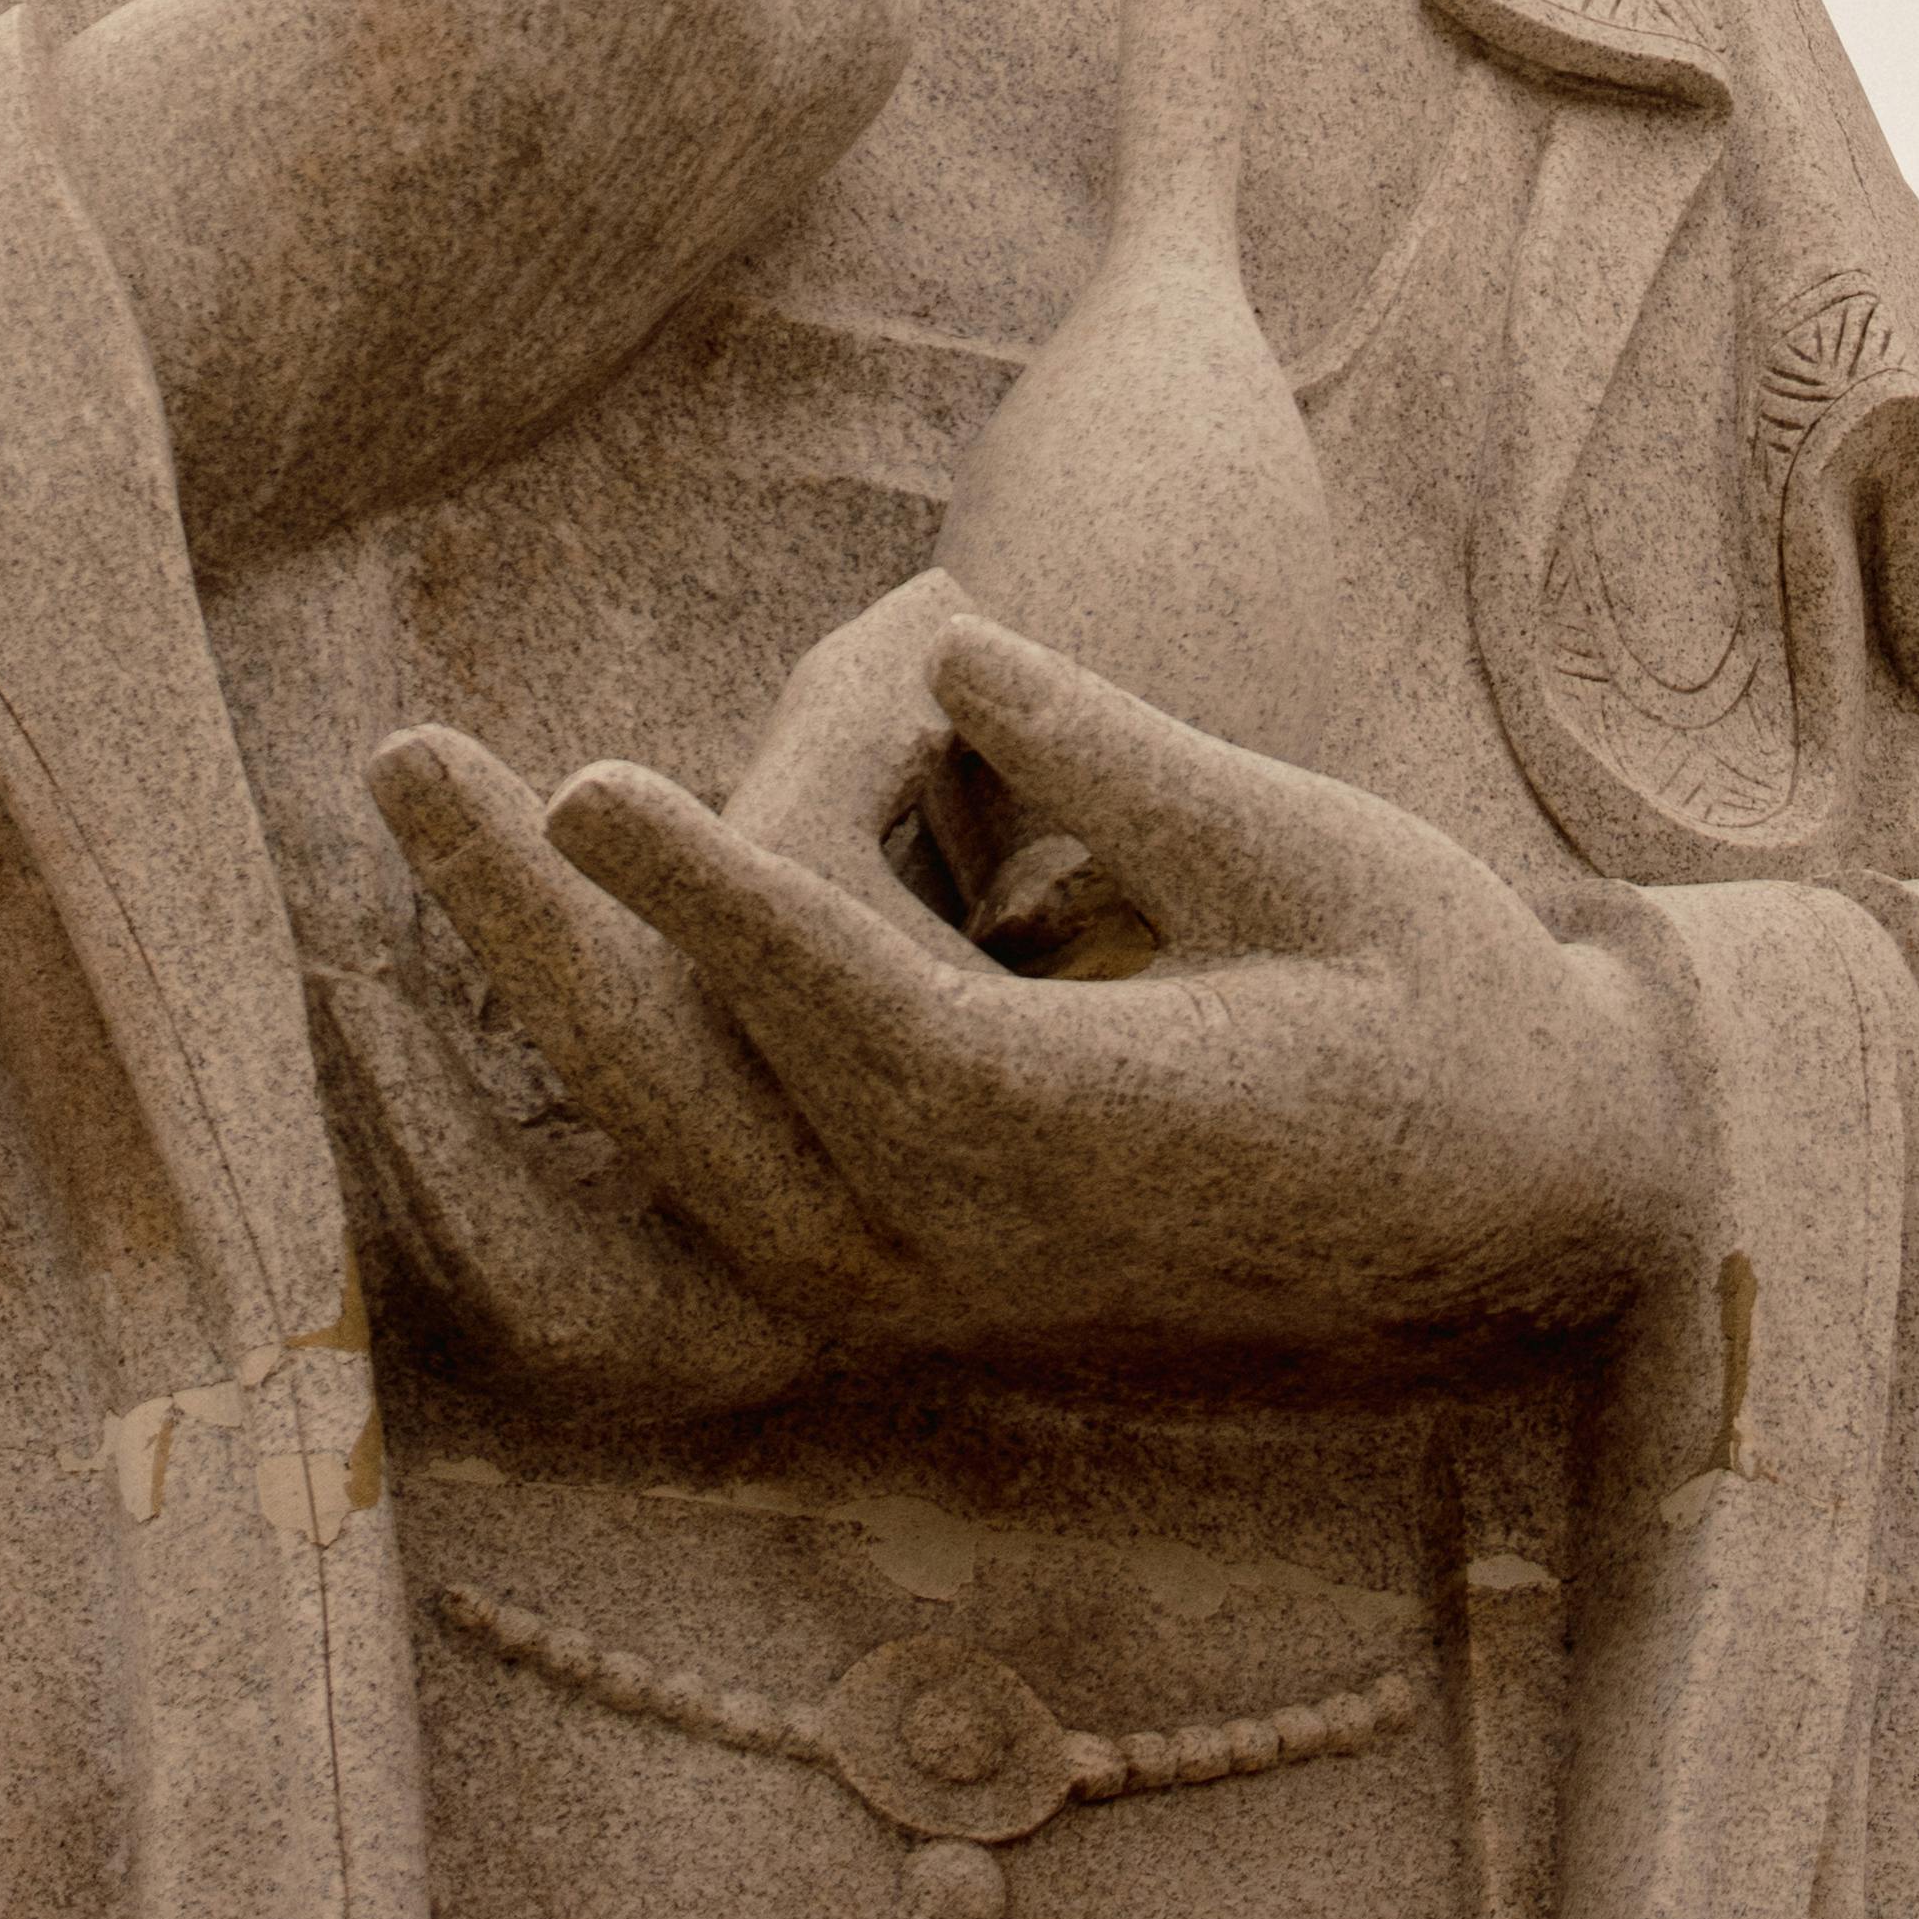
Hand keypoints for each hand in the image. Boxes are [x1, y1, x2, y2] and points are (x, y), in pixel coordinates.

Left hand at [371, 612, 1703, 1371]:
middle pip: (699, 1093)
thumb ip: (1119, 763)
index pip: (863, 1010)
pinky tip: (509, 919)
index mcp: (1091, 1135)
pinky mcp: (892, 1256)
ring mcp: (917, 1273)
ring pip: (669, 1139)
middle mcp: (973, 1236)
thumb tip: (949, 646)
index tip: (587, 781)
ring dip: (533, 982)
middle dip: (536, 925)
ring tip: (425, 799)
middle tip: (403, 753)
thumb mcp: (1317, 854)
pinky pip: (699, 1165)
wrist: (1515, 1207)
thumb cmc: (1435, 997)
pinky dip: (597, 1045)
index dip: (719, 897)